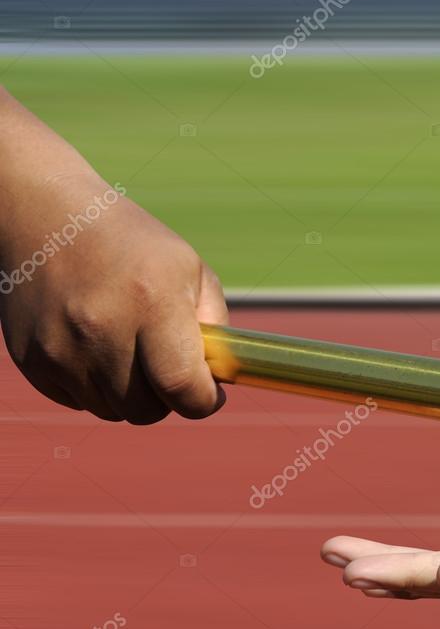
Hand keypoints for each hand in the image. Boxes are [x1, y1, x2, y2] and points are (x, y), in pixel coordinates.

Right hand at [0, 173, 228, 423]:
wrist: (48, 218)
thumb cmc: (133, 245)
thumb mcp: (190, 270)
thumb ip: (214, 325)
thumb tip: (218, 378)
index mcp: (152, 301)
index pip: (182, 387)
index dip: (204, 401)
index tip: (211, 394)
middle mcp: (102, 327)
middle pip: (147, 409)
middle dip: (168, 397)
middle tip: (169, 367)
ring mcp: (60, 347)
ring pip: (113, 411)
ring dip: (131, 394)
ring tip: (131, 349)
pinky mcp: (31, 360)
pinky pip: (78, 401)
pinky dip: (95, 387)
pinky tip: (97, 347)